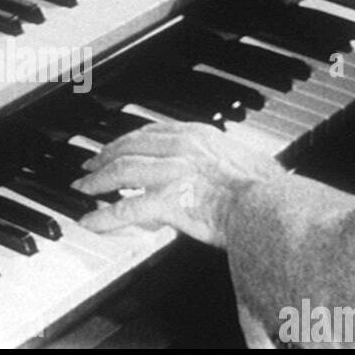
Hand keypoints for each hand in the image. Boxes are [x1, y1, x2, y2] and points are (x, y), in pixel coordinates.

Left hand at [71, 122, 283, 246]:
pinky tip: (89, 222)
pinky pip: (125, 208)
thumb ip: (218, 164)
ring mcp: (172, 172)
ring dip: (96, 181)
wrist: (272, 209)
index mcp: (198, 136)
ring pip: (121, 171)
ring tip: (82, 189)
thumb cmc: (268, 193)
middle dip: (104, 156)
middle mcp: (181, 147)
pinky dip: (103, 216)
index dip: (127, 140)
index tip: (114, 147)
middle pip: (129, 146)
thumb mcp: (241, 162)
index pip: (151, 132)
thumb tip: (215, 176)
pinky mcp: (167, 200)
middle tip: (88, 166)